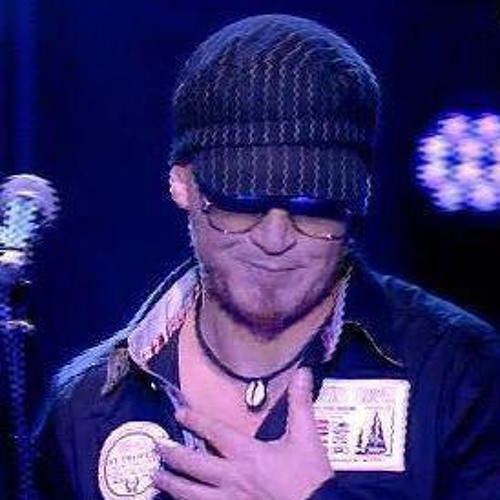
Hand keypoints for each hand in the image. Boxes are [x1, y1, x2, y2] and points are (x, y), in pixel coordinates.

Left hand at [153, 368, 332, 499]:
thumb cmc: (309, 478)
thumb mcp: (306, 437)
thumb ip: (300, 403)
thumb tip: (302, 372)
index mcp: (247, 454)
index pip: (215, 432)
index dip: (195, 420)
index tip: (179, 413)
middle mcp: (231, 478)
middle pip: (194, 465)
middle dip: (173, 456)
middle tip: (157, 448)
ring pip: (190, 494)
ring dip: (171, 484)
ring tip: (156, 478)